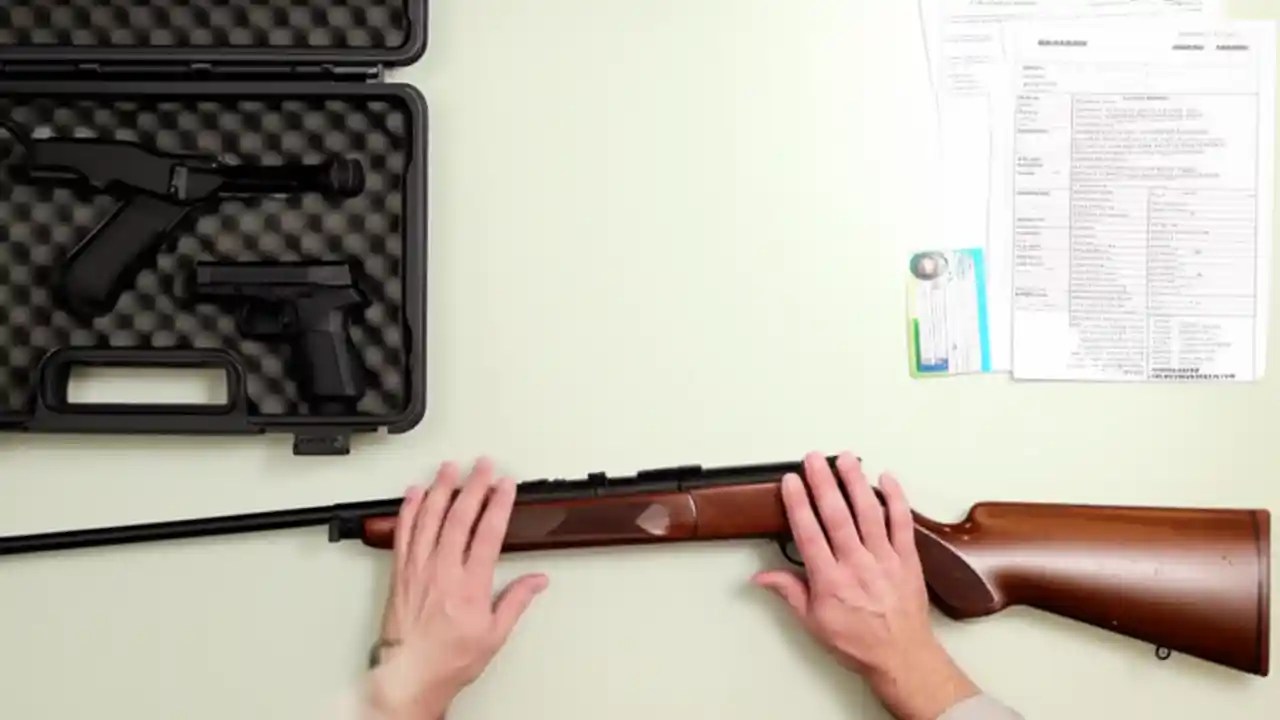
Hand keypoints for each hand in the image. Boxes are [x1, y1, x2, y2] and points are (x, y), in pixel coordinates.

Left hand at [364, 458, 548, 719]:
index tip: (506, 486)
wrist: (408, 675)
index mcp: (469, 587)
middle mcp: (442, 573)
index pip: (487, 534)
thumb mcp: (494, 635)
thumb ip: (516, 601)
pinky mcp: (400, 573)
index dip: (498, 504)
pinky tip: (415, 493)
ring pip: (430, 519)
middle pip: (459, 518)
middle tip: (483, 465)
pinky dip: (410, 510)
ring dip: (441, 489)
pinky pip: (404, 533)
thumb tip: (537, 581)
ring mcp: (418, 570)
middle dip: (473, 486)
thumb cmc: (448, 660)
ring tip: (449, 468)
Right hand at [753, 452, 979, 719]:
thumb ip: (788, 592)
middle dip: (823, 483)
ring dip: (856, 482)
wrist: (902, 657)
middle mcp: (857, 565)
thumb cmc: (857, 642)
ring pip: (869, 513)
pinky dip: (896, 499)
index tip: (790, 481)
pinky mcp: (908, 559)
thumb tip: (760, 577)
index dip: (798, 504)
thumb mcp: (813, 622)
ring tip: (845, 458)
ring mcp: (885, 560)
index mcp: (830, 581)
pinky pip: (902, 523)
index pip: (809, 534)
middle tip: (813, 458)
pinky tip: (886, 478)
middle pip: (837, 516)